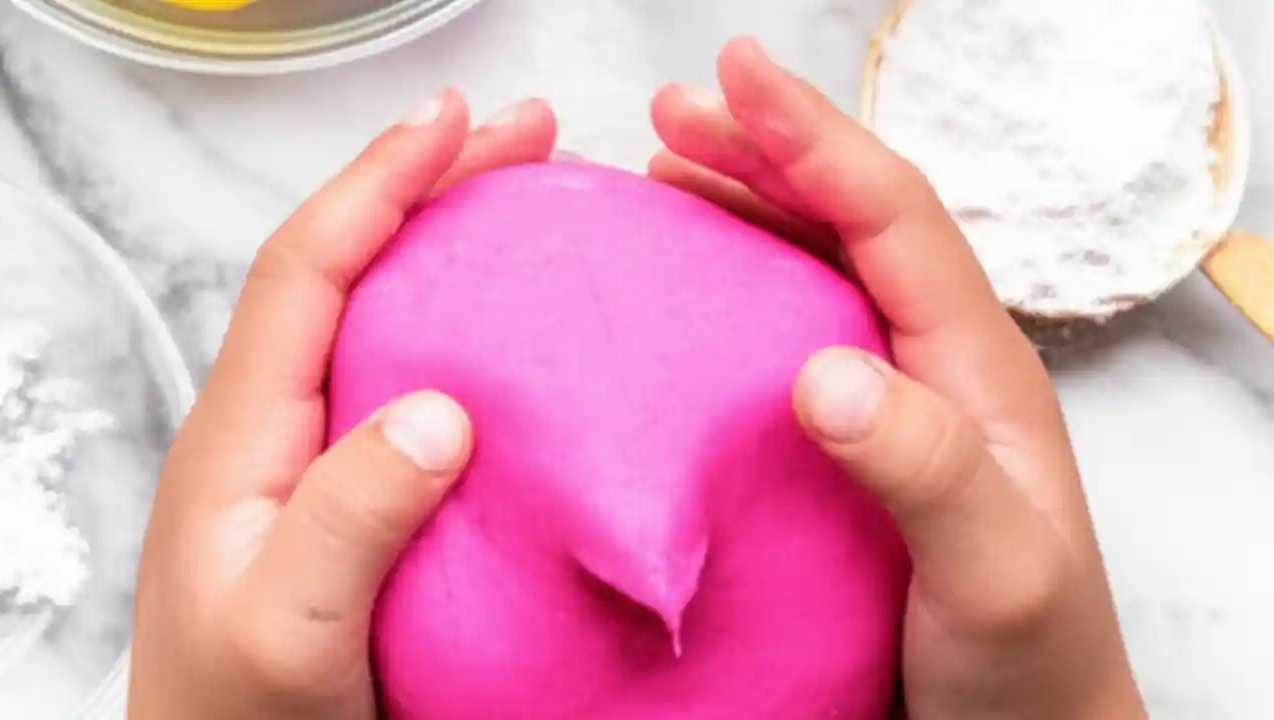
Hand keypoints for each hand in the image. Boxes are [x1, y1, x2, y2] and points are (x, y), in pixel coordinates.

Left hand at [127, 91, 556, 718]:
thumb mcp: (287, 629)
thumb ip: (348, 519)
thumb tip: (444, 412)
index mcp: (244, 437)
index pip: (308, 271)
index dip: (380, 185)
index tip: (453, 125)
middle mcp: (276, 428)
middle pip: (347, 267)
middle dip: (429, 186)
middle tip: (521, 138)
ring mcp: (317, 458)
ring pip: (381, 315)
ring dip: (450, 244)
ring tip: (523, 200)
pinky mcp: (359, 495)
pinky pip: (412, 379)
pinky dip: (467, 328)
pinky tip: (516, 332)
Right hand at [650, 39, 1145, 719]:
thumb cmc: (1026, 667)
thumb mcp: (996, 573)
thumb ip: (928, 471)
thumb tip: (820, 372)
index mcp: (974, 366)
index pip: (891, 217)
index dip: (811, 137)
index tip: (733, 76)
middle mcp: (933, 365)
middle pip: (848, 220)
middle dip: (764, 149)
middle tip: (675, 108)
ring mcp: (891, 403)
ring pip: (814, 266)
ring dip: (746, 203)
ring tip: (671, 166)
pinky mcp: (848, 447)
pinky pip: (785, 335)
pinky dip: (735, 287)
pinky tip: (690, 289)